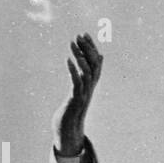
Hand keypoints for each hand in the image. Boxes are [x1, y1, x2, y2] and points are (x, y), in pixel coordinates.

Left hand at [52, 32, 101, 157]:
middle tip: (78, 35)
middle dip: (87, 48)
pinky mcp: (76, 100)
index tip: (84, 34)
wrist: (69, 128)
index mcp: (91, 83)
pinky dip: (73, 70)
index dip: (91, 47)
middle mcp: (90, 87)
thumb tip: (96, 60)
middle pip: (94, 64)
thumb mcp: (80, 89)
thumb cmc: (72, 107)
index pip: (96, 61)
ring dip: (80, 56)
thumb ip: (86, 75)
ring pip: (86, 72)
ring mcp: (84, 93)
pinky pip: (77, 83)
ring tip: (72, 44)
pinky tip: (67, 60)